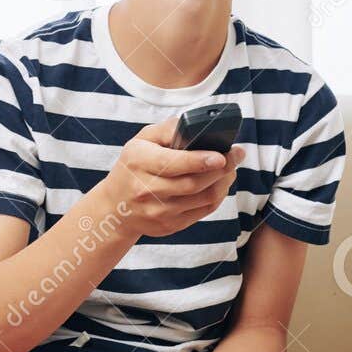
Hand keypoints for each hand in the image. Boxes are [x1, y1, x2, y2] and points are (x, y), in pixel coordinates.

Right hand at [97, 120, 243, 239]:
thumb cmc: (133, 166)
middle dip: (222, 169)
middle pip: (193, 183)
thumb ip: (168, 129)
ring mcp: (158, 211)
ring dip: (223, 182)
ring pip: (203, 198)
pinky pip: (202, 211)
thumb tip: (198, 126)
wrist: (115, 207)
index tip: (222, 155)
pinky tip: (220, 184)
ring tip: (230, 168)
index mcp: (138, 162)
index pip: (173, 163)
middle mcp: (145, 189)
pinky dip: (217, 196)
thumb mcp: (141, 140)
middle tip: (236, 155)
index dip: (200, 160)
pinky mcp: (169, 226)